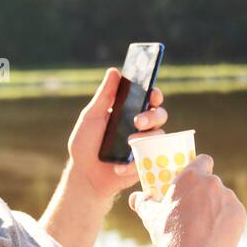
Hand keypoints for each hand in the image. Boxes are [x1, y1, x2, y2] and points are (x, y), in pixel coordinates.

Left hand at [67, 67, 168, 199]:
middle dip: (153, 116)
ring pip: (161, 136)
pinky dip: (134, 163)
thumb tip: (114, 71)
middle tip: (138, 122)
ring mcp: (145, 146)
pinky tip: (119, 167)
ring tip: (129, 144)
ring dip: (146, 138)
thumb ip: (104, 96)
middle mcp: (140, 128)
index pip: (148, 99)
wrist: (85, 175)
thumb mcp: (91, 117)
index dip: (154, 94)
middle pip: (160, 115)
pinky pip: (151, 159)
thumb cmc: (86, 144)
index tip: (152, 94)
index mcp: (129, 113)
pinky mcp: (146, 164)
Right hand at [129, 155, 245, 246]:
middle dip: (206, 195)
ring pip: (224, 200)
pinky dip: (227, 222)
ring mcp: (228, 198)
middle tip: (196, 212)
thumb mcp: (150, 217)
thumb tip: (135, 198)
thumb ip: (144, 203)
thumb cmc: (168, 235)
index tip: (197, 180)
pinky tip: (216, 235)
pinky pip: (234, 215)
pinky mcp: (239, 214)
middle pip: (212, 183)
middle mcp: (212, 182)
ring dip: (217, 209)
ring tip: (205, 229)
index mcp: (192, 176)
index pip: (203, 161)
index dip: (201, 168)